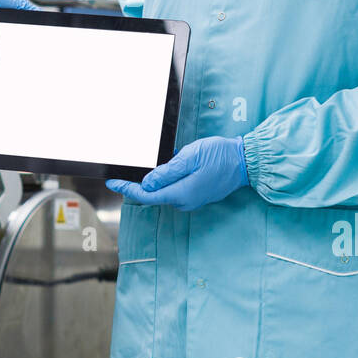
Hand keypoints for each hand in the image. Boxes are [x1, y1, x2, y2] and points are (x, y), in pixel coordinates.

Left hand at [107, 136, 248, 211]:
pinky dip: (165, 181)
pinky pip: (175, 189)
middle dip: (136, 186)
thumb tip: (146, 184)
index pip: (146, 195)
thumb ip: (166, 172)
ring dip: (152, 182)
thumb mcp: (189, 157)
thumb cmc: (219, 156)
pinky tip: (163, 169)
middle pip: (153, 195)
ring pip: (164, 192)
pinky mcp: (196, 194)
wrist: (244, 162)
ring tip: (142, 170)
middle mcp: (185, 201)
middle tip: (122, 175)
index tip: (113, 182)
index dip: (127, 188)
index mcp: (181, 193)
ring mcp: (192, 199)